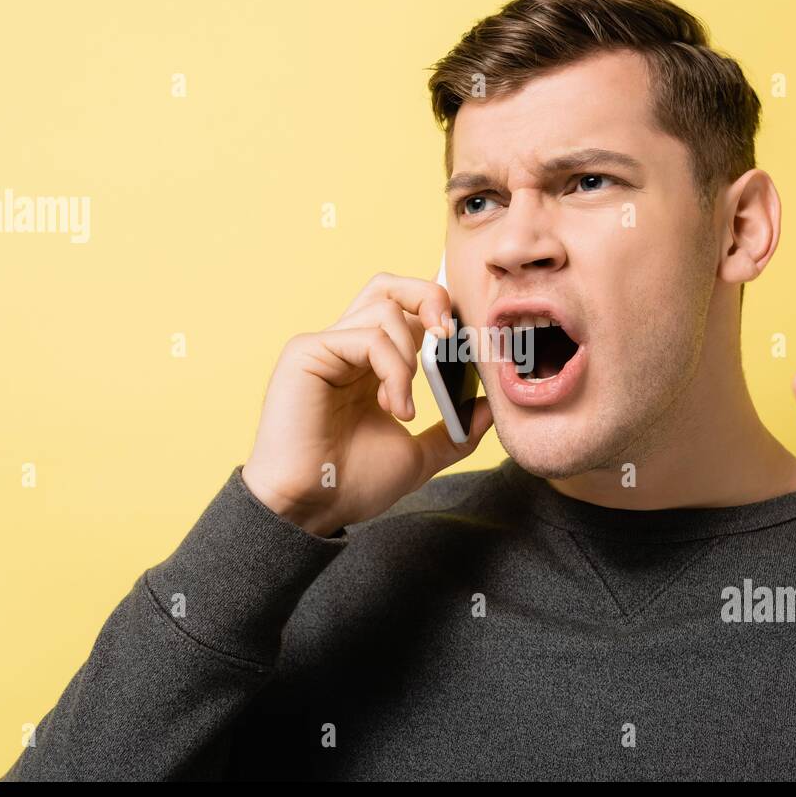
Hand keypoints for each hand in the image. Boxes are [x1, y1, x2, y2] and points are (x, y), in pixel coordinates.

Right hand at [242, 272, 492, 536]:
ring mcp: (325, 347)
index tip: (465, 348)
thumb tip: (488, 409)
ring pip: (384, 309)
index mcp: (368, 365)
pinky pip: (368, 337)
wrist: (310, 509)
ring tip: (404, 408)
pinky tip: (395, 408)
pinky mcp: (307, 352)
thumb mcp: (417, 457)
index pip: (405, 312)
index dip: (439, 316)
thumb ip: (453, 433)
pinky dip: (394, 370)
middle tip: (448, 334)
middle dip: (428, 297)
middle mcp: (345, 349)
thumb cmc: (350, 485)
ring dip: (409, 358)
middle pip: (388, 286)